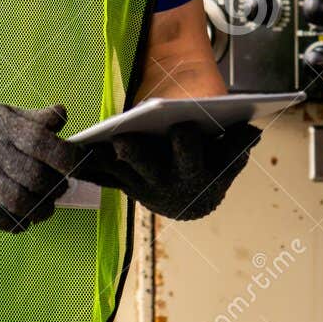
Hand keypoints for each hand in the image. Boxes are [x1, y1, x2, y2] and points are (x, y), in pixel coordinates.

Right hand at [0, 101, 99, 232]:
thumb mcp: (3, 114)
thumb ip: (35, 119)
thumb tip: (63, 114)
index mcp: (4, 126)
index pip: (42, 142)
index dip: (66, 157)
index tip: (76, 165)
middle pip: (35, 177)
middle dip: (55, 188)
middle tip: (59, 190)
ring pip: (20, 202)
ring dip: (40, 211)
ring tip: (45, 208)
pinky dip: (17, 224)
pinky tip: (24, 220)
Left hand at [69, 121, 260, 220]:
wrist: (191, 196)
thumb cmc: (211, 163)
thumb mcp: (228, 153)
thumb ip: (237, 142)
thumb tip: (252, 130)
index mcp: (195, 175)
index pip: (192, 155)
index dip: (187, 141)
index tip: (183, 125)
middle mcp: (165, 186)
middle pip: (148, 167)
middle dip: (137, 154)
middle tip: (123, 141)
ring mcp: (139, 186)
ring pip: (117, 171)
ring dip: (100, 158)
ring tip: (86, 139)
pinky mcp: (120, 183)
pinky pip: (99, 175)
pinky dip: (83, 164)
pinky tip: (70, 148)